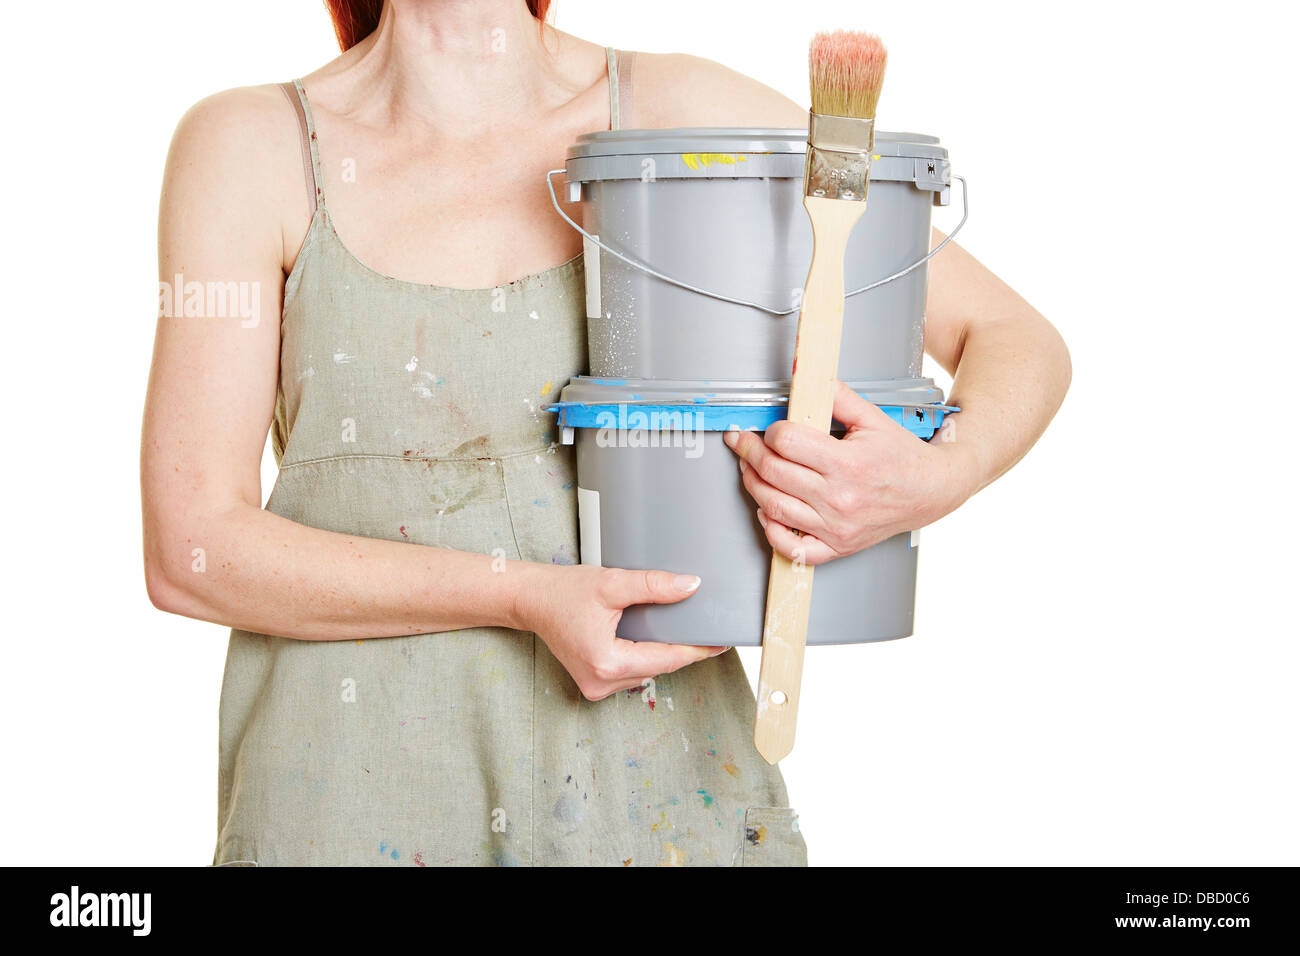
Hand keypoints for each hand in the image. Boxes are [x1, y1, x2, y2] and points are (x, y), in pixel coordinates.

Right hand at [518, 564, 728, 700]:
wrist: (531, 600)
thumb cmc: (564, 592)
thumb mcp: (611, 583)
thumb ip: (653, 585)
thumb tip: (691, 587)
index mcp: (606, 662)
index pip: (667, 659)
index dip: (697, 650)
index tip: (721, 641)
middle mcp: (602, 683)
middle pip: (660, 667)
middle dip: (682, 648)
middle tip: (706, 628)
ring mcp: (597, 688)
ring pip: (647, 671)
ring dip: (662, 652)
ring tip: (677, 628)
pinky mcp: (595, 684)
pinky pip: (633, 672)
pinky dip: (644, 655)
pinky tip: (649, 637)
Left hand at [723, 381, 975, 564]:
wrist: (930, 491)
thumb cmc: (902, 457)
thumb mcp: (873, 417)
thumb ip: (837, 397)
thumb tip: (805, 380)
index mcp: (848, 463)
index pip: (787, 443)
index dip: (771, 431)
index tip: (769, 428)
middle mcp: (839, 498)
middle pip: (774, 473)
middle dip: (750, 453)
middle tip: (744, 443)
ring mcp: (836, 526)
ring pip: (774, 507)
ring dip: (753, 485)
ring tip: (750, 470)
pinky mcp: (836, 546)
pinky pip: (791, 548)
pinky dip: (771, 530)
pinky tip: (767, 511)